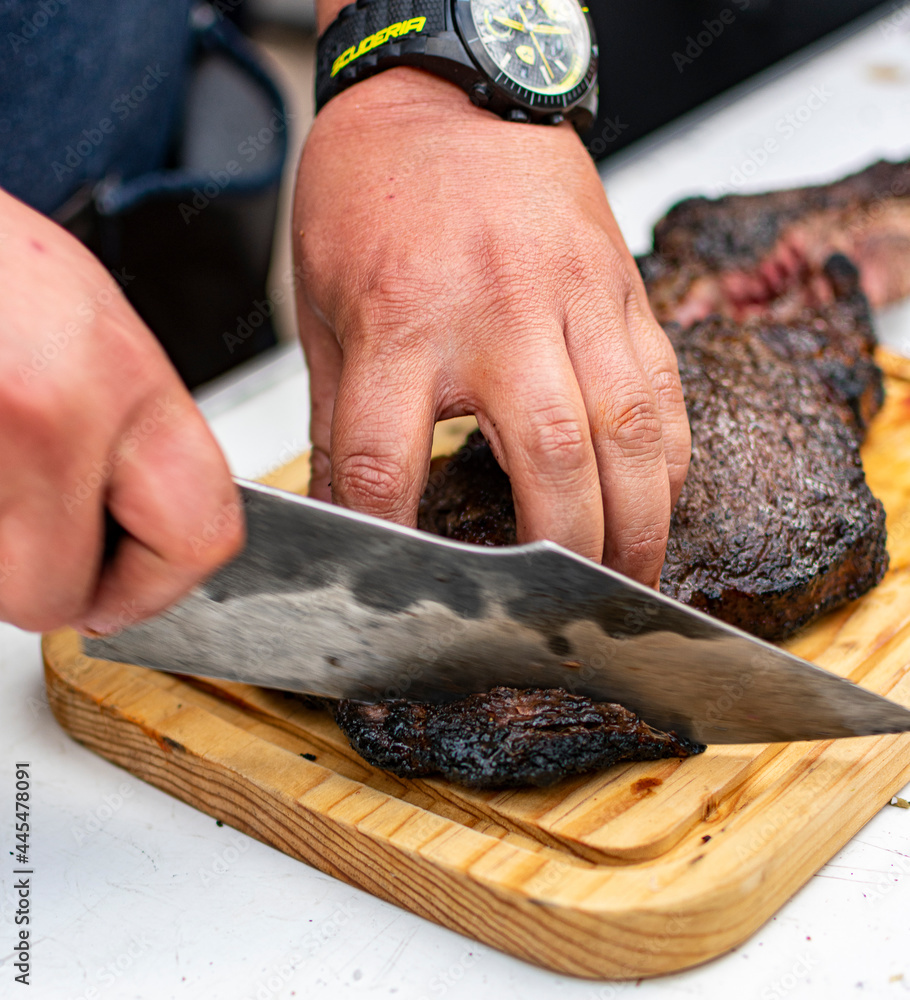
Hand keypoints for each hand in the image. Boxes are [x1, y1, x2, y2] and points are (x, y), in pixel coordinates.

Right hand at [0, 190, 242, 632]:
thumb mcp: (96, 325)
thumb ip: (138, 434)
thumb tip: (158, 529)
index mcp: (116, 376)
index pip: (198, 532)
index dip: (164, 579)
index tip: (138, 580)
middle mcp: (42, 414)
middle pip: (58, 593)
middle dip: (52, 585)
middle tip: (43, 542)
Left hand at [293, 69, 689, 585]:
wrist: (442, 92)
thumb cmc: (372, 198)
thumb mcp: (327, 311)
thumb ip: (341, 422)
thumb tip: (347, 518)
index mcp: (399, 324)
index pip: (389, 470)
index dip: (395, 549)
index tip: (407, 595)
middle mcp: (495, 313)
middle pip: (550, 463)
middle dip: (565, 557)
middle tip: (564, 613)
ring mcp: (572, 296)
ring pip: (629, 431)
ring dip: (638, 522)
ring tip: (630, 580)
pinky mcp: (620, 285)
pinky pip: (664, 384)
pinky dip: (667, 455)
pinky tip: (656, 497)